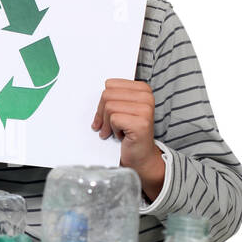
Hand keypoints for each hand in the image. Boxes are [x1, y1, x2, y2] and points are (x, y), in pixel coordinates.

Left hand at [92, 78, 164, 199]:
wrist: (140, 157)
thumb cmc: (129, 134)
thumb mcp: (121, 110)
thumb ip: (113, 97)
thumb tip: (95, 93)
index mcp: (142, 89)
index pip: (110, 85)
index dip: (103, 102)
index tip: (105, 115)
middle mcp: (146, 96)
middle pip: (107, 95)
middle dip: (102, 113)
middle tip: (106, 127)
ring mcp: (145, 109)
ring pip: (109, 107)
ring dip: (107, 124)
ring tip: (114, 132)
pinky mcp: (141, 123)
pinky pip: (114, 119)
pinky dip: (113, 130)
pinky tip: (121, 136)